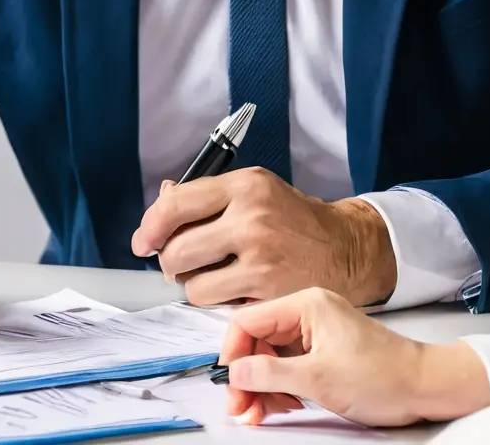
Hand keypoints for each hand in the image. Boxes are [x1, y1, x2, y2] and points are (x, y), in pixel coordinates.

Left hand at [129, 169, 395, 306]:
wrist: (345, 248)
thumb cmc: (294, 220)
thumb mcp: (256, 191)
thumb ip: (207, 196)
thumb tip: (162, 198)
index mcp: (246, 186)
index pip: (175, 205)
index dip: (150, 227)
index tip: (144, 240)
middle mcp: (253, 218)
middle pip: (176, 250)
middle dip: (171, 261)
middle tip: (183, 262)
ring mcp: (261, 257)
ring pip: (192, 284)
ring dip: (195, 285)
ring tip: (215, 275)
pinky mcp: (268, 292)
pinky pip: (216, 304)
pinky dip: (218, 301)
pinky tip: (235, 288)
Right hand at [218, 288, 489, 425]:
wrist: (424, 388)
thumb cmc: (383, 376)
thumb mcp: (317, 379)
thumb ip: (269, 374)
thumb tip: (234, 372)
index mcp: (307, 305)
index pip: (248, 321)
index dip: (233, 353)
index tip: (229, 384)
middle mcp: (310, 314)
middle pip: (257, 342)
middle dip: (246, 377)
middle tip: (242, 408)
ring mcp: (317, 334)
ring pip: (270, 358)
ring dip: (261, 387)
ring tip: (262, 413)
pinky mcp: (324, 354)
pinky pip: (288, 368)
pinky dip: (279, 389)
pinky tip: (281, 406)